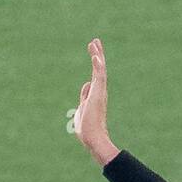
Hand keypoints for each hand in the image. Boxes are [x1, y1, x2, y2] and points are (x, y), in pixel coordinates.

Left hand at [73, 38, 117, 165]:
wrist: (92, 138)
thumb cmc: (87, 130)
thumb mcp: (81, 109)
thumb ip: (83, 97)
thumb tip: (86, 85)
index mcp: (95, 96)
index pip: (94, 78)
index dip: (94, 66)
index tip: (94, 56)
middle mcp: (99, 92)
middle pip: (98, 70)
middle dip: (97, 55)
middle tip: (95, 42)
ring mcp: (100, 92)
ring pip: (99, 69)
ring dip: (97, 55)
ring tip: (95, 42)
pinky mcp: (99, 93)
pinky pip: (99, 75)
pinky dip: (98, 65)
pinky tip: (95, 55)